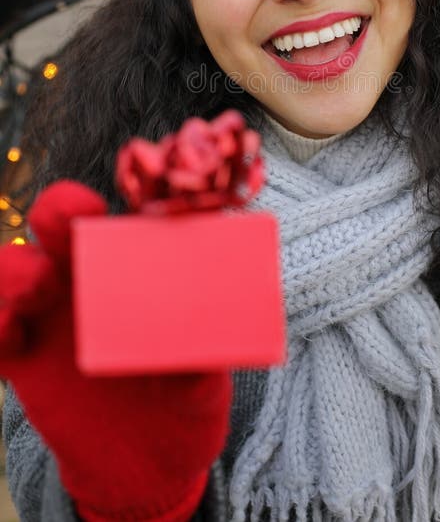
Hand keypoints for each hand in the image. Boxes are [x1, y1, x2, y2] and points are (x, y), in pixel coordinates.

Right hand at [0, 181, 230, 521]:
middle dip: (60, 208)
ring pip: (17, 267)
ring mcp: (52, 313)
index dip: (130, 194)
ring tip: (37, 286)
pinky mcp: (24, 357)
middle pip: (63, 221)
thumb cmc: (188, 398)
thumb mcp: (205, 384)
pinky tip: (10, 334)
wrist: (150, 462)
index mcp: (141, 267)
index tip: (129, 193)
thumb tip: (198, 361)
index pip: (130, 216)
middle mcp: (92, 277)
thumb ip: (201, 370)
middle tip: (67, 221)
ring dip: (18, 267)